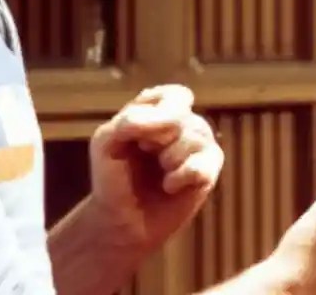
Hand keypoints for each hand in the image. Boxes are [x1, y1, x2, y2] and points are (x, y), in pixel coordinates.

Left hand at [85, 84, 223, 253]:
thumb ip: (130, 121)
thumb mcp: (106, 142)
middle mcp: (185, 122)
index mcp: (160, 107)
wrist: (121, 218)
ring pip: (191, 141)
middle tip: (144, 153)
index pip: (175, 96)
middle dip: (155, 140)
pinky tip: (170, 186)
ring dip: (166, 161)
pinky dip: (179, 178)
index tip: (133, 132)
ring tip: (158, 174)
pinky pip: (201, 167)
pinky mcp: (209, 171)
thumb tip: (168, 121)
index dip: (157, 115)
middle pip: (180, 118)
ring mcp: (200, 145)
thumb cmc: (113, 176)